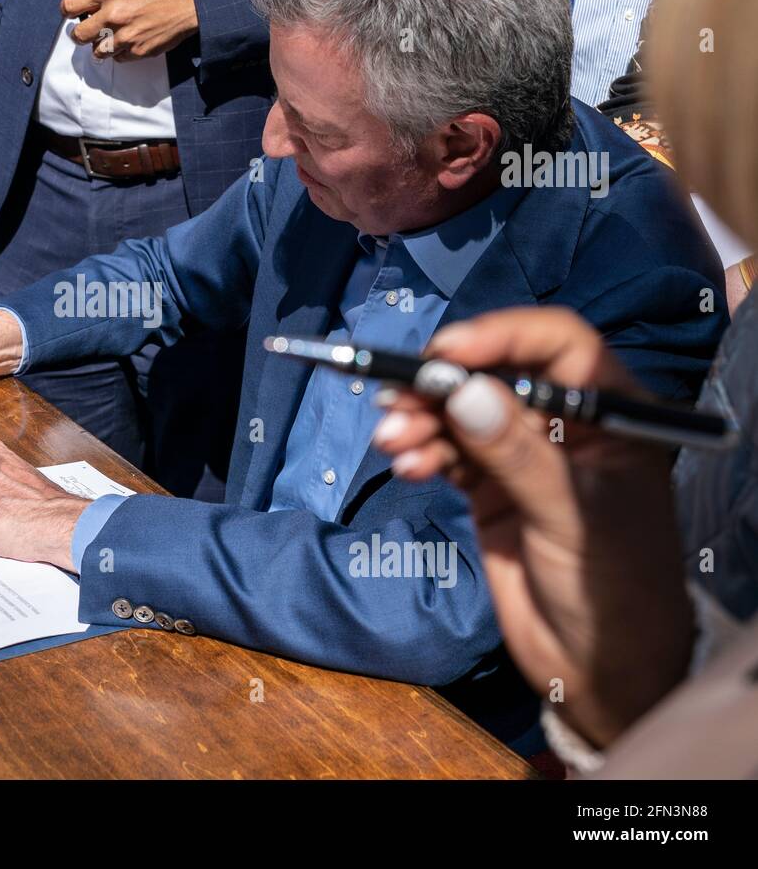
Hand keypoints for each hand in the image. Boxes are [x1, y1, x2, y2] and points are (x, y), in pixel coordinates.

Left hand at [63, 0, 197, 60]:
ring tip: (113, 35)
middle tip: (87, 29)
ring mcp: (125, 36)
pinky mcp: (137, 51)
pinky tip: (130, 39)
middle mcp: (114, 15)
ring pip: (97, 51)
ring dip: (102, 45)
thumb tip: (90, 2)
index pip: (70, 6)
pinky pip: (118, 58)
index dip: (68, 10)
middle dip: (81, 33)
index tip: (71, 12)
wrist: (189, 0)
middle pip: (79, 35)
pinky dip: (121, 52)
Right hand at [370, 307, 694, 748]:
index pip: (557, 345)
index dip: (500, 336)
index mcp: (609, 413)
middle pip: (495, 374)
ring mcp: (523, 454)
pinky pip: (447, 450)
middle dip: (443, 384)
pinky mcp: (489, 487)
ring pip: (462, 412)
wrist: (597, 667)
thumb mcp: (569, 516)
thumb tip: (464, 394)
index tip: (446, 354)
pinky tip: (407, 466)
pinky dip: (421, 452)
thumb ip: (516, 453)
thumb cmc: (612, 587)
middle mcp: (566, 423)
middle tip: (397, 399)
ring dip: (421, 420)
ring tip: (391, 442)